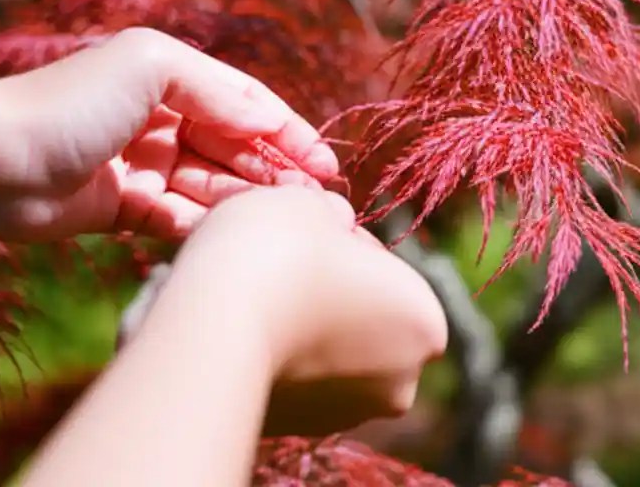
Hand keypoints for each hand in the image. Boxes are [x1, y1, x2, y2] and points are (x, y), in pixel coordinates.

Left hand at [0, 27, 337, 241]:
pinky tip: (231, 237)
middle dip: (277, 175)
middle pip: (236, 151)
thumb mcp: (153, 66)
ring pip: (213, 189)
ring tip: (282, 222)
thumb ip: (218, 90)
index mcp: (170, 78)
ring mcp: (144, 168)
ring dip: (247, 204)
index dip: (290, 135)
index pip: (248, 108)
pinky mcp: (125, 212)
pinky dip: (204, 227)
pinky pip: (179, 221)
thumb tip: (267, 121)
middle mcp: (161, 121)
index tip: (328, 167)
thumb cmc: (71, 103)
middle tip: (317, 205)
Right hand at [122, 185, 448, 435]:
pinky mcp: (290, 433)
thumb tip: (331, 221)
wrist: (211, 325)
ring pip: (320, 352)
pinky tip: (234, 332)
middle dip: (322, 294)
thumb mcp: (310, 205)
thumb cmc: (275, 251)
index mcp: (427, 324)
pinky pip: (283, 381)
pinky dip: (266, 358)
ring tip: (248, 295)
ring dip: (292, 326)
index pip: (384, 272)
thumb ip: (331, 215)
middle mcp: (399, 383)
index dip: (341, 245)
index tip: (304, 233)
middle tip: (274, 263)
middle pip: (357, 318)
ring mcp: (343, 416)